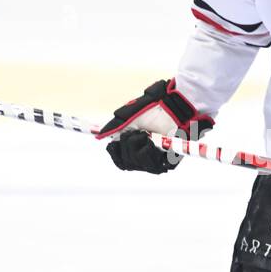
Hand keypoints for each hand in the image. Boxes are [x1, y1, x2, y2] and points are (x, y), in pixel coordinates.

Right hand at [97, 78, 213, 173]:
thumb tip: (97, 135)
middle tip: (138, 132)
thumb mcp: (128, 116)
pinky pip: (150, 164)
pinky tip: (152, 140)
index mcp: (136, 147)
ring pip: (136, 163)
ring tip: (146, 134)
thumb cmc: (154, 108)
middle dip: (127, 145)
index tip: (113, 143)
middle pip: (127, 162)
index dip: (115, 152)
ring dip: (136, 145)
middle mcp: (146, 156)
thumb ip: (114, 127)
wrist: (173, 107)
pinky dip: (147, 150)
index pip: (121, 160)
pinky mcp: (168, 163)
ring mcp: (157, 160)